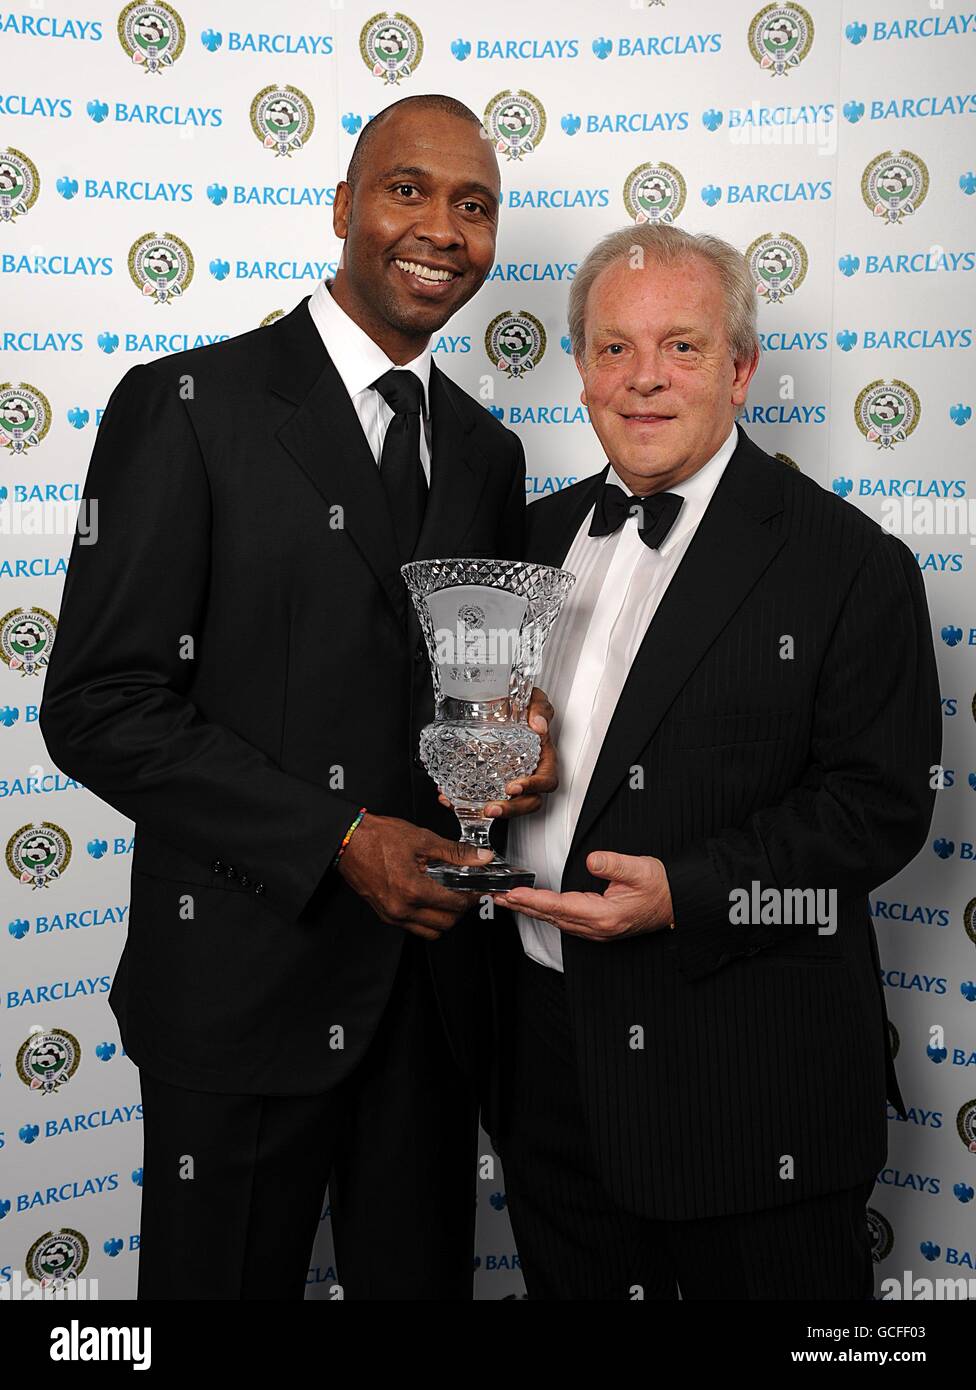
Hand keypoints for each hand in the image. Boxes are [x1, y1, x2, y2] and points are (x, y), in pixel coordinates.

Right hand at [337, 812, 491, 940]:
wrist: (348, 841)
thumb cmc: (377, 838)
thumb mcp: (422, 840)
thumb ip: (455, 852)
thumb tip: (480, 858)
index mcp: (413, 890)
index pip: (455, 905)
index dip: (471, 897)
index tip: (477, 888)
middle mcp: (402, 909)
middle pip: (446, 923)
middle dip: (460, 909)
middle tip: (464, 891)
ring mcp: (392, 915)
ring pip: (431, 931)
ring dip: (444, 918)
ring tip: (447, 896)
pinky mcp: (385, 915)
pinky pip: (414, 927)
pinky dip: (427, 919)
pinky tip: (429, 899)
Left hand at [437, 686, 557, 820]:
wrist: (501, 700)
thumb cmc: (523, 705)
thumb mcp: (535, 699)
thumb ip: (540, 709)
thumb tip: (539, 725)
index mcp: (542, 757)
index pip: (546, 780)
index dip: (533, 787)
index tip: (514, 787)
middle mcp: (527, 771)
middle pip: (528, 801)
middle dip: (510, 809)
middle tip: (491, 808)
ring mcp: (508, 777)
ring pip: (505, 804)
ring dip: (488, 811)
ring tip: (469, 808)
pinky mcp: (490, 779)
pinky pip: (480, 796)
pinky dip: (464, 801)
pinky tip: (449, 797)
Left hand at [491, 851, 673, 941]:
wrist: (677, 902)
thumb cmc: (660, 887)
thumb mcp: (640, 869)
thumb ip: (613, 864)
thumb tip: (592, 861)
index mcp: (605, 915)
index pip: (560, 906)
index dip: (533, 900)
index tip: (512, 894)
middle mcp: (597, 927)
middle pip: (551, 917)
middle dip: (522, 907)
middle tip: (497, 896)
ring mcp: (597, 931)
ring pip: (555, 921)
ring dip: (530, 911)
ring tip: (508, 900)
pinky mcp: (598, 927)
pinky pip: (564, 922)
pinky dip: (545, 913)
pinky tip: (535, 907)